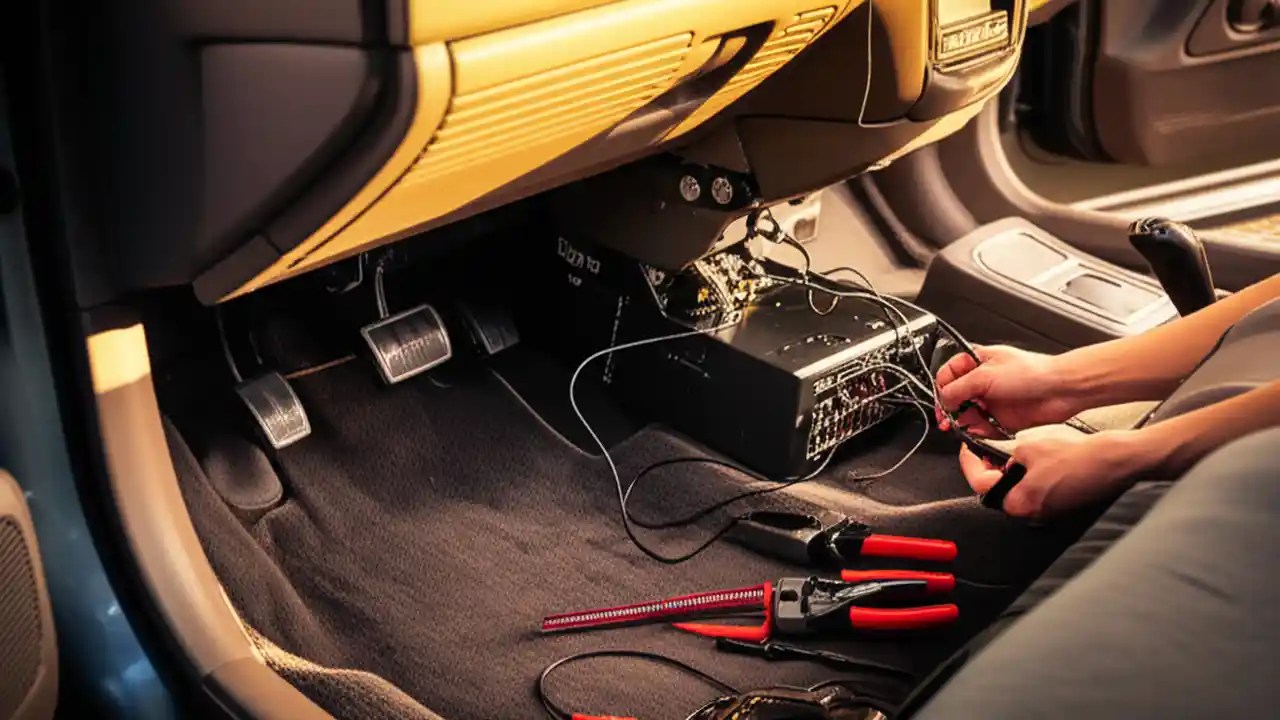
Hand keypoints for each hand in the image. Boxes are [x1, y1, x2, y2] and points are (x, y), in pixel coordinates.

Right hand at [935, 345, 1081, 435]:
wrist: (1060, 391)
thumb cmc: (1031, 373)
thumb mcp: (985, 376)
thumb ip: (958, 389)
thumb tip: (943, 401)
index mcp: (977, 361)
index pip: (948, 375)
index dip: (942, 388)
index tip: (942, 401)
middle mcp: (983, 380)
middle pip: (955, 396)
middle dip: (950, 408)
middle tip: (947, 418)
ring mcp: (993, 399)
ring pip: (968, 414)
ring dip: (965, 421)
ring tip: (966, 425)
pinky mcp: (1002, 417)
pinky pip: (983, 427)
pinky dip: (980, 431)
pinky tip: (982, 430)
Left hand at [958, 431, 1149, 518]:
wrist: (1113, 461)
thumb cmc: (1075, 456)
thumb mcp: (1028, 447)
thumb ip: (1008, 457)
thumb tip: (1005, 461)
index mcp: (1019, 504)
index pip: (980, 485)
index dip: (970, 463)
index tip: (968, 450)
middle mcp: (1031, 515)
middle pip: (999, 492)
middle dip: (991, 471)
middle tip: (987, 451)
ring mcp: (1048, 513)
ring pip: (1018, 493)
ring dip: (1012, 475)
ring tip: (1014, 454)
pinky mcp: (1062, 507)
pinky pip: (1038, 493)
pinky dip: (1031, 478)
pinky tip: (1037, 462)